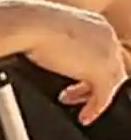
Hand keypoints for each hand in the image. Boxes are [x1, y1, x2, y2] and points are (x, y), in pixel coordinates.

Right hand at [22, 2, 127, 125]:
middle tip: (75, 95)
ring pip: (112, 82)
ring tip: (78, 108)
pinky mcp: (101, 72)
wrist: (28, 24)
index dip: (91, 67)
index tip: (76, 78)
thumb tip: (56, 56)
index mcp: (97, 24)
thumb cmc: (29, 23)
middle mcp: (107, 37)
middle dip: (94, 84)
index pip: (105, 51)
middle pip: (112, 67)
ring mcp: (108, 54)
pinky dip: (95, 108)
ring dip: (94, 97)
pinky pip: (104, 97)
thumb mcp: (53, 31)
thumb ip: (64, 43)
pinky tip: (84, 116)